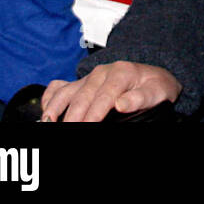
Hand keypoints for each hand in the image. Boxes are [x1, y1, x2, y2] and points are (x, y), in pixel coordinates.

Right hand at [41, 62, 180, 121]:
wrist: (153, 78)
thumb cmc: (154, 87)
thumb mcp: (157, 92)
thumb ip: (140, 98)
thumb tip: (121, 104)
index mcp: (122, 73)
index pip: (104, 97)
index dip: (94, 114)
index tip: (87, 127)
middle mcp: (102, 72)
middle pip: (83, 97)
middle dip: (73, 117)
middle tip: (67, 131)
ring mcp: (89, 77)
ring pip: (67, 92)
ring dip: (55, 109)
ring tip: (49, 123)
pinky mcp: (81, 82)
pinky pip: (59, 87)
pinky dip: (50, 99)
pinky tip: (46, 114)